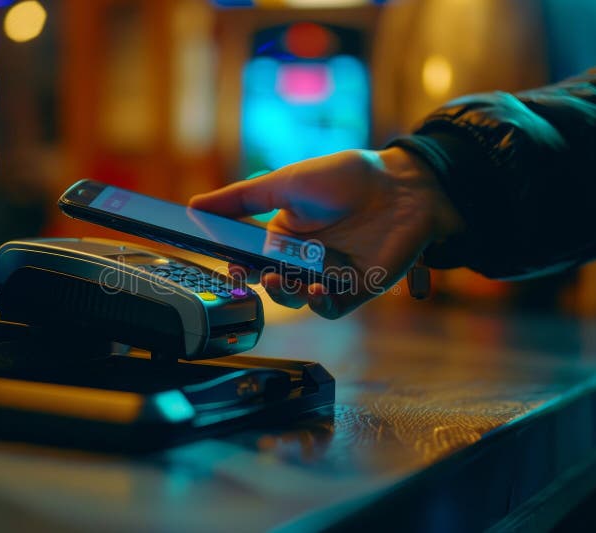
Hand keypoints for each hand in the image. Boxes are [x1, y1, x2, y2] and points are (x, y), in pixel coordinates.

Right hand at [189, 148, 463, 317]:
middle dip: (259, 282)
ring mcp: (329, 274)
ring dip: (285, 294)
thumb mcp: (286, 182)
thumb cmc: (345, 177)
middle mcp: (302, 257)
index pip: (249, 258)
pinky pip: (332, 308)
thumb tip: (194, 205)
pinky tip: (317, 291)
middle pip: (271, 283)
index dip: (235, 266)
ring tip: (282, 278)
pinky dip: (320, 305)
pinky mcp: (356, 288)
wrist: (402, 185)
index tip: (227, 265)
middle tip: (252, 273)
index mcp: (282, 233)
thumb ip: (242, 198)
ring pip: (297, 300)